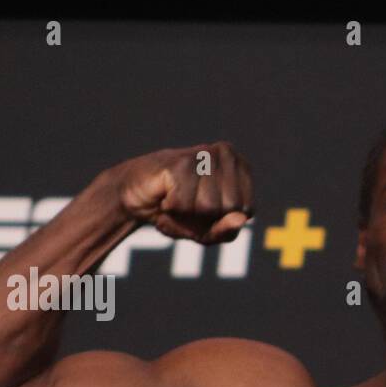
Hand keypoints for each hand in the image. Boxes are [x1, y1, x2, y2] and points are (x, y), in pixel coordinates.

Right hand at [115, 142, 253, 242]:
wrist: (139, 196)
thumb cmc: (180, 212)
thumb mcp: (208, 232)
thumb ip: (227, 231)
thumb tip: (240, 219)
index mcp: (242, 169)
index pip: (246, 211)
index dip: (223, 221)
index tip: (207, 211)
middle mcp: (227, 155)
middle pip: (229, 208)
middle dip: (205, 217)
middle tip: (188, 203)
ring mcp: (204, 154)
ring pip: (208, 206)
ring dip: (186, 212)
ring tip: (176, 198)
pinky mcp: (180, 161)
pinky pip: (184, 203)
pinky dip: (171, 208)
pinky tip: (165, 193)